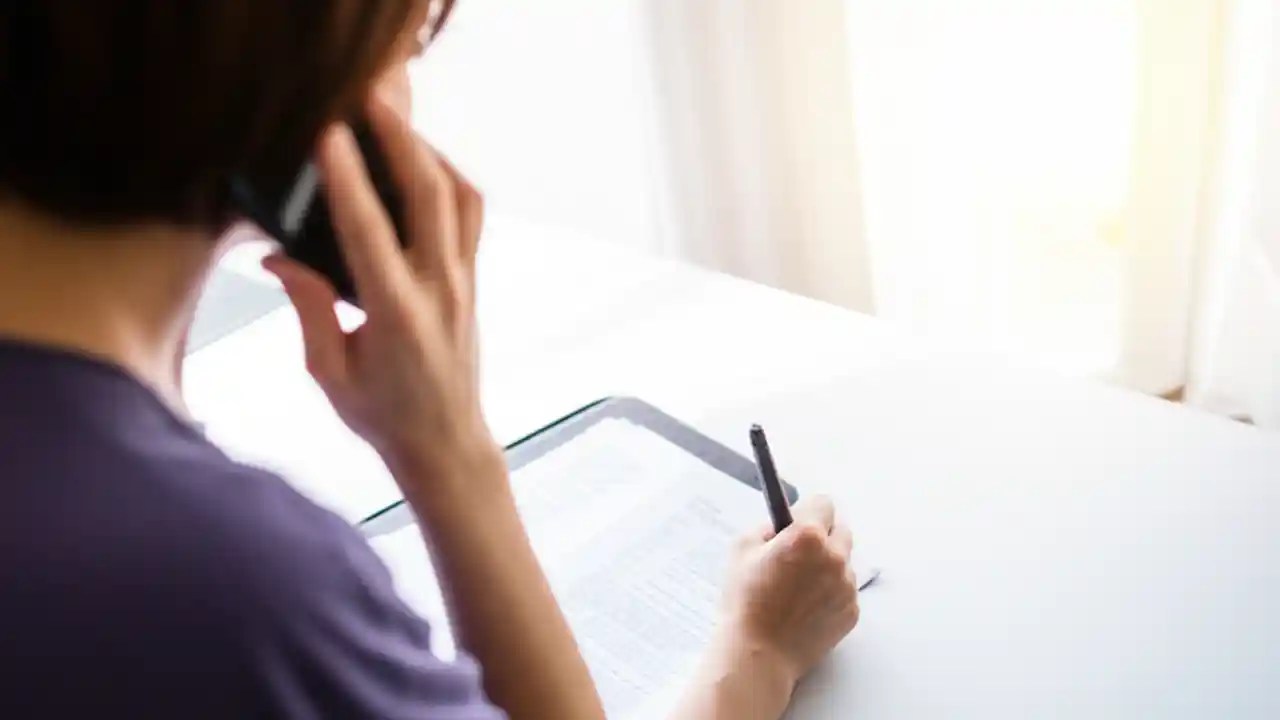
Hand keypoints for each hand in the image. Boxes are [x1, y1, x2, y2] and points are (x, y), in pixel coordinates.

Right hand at [262, 90, 497, 493]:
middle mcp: (439, 290)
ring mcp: (464, 282)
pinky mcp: (473, 280)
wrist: (447, 442)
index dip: (348, 181)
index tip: (329, 136)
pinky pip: (469, 215)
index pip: (369, 234)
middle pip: (433, 196)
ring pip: (461, 197)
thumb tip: (278, 256)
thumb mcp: (329, 373)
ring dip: (431, 152)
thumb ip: (309, 309)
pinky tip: (421, 164)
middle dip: (403, 139)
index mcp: (396, 316)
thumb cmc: (384, 416)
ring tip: (395, 123)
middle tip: (372, 99)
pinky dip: (449, 179)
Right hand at [717, 496, 859, 691]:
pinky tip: (806, 606)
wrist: (758, 654)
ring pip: (844, 561)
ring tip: (798, 586)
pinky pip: (845, 590)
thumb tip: (781, 525)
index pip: (823, 503)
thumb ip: (766, 528)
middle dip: (822, 535)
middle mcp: (834, 557)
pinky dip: (830, 592)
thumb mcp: (741, 549)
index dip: (807, 510)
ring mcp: (846, 586)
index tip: (798, 520)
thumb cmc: (745, 603)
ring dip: (827, 565)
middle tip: (798, 553)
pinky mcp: (852, 611)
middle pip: (840, 530)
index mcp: (808, 536)